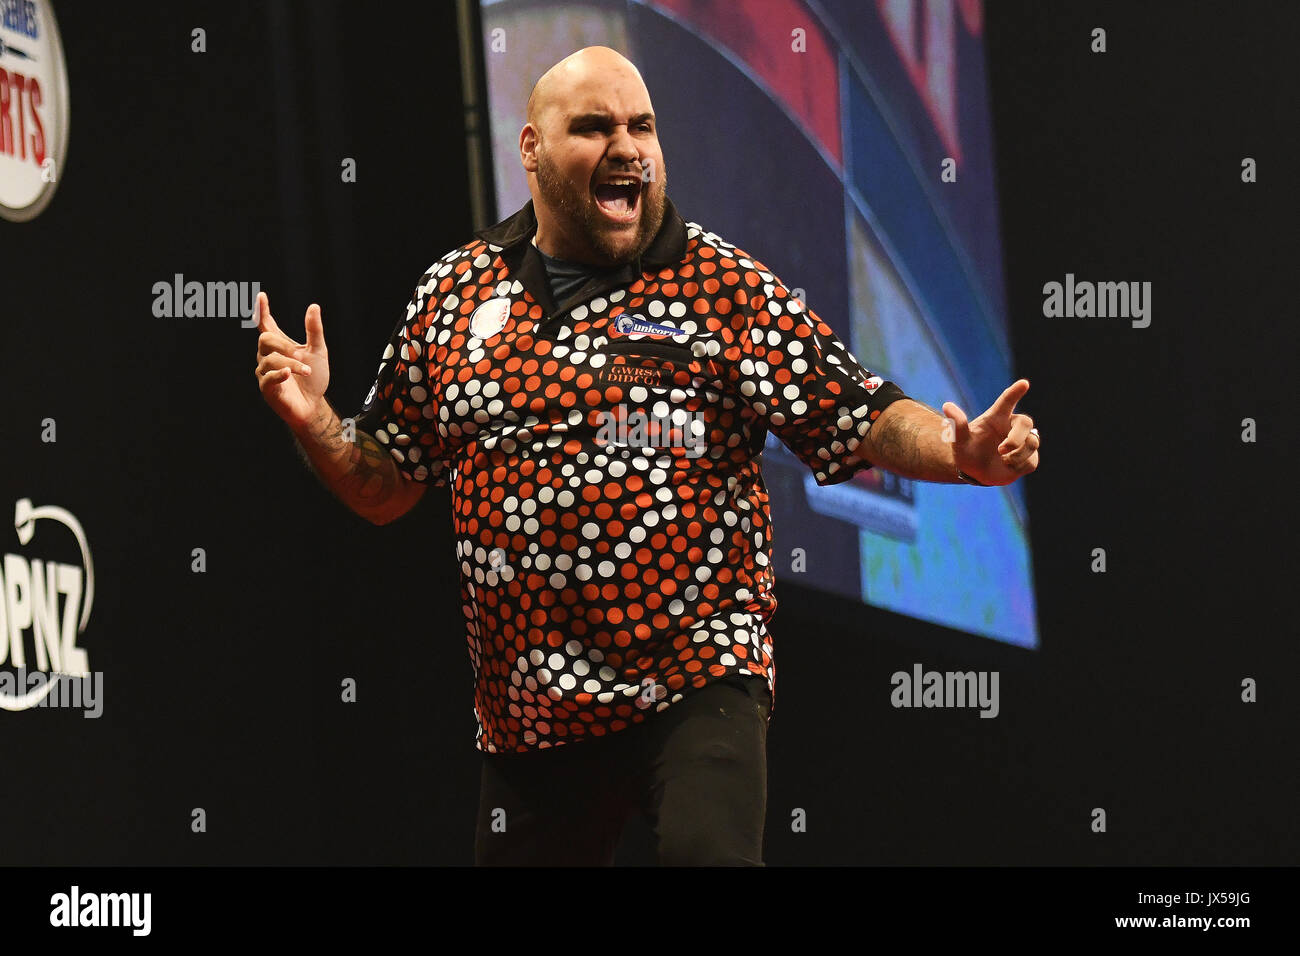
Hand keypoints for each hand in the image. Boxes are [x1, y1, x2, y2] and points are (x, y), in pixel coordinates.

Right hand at [255, 292, 330, 429]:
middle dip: (284, 345)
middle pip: (266, 339)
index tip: (261, 296)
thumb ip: (314, 330)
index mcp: (279, 345)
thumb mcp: (318, 351)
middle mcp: (268, 356)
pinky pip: (268, 377)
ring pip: (271, 360)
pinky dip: (279, 374)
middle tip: (300, 354)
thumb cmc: (314, 379)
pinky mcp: (267, 388)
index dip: (262, 311)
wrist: (314, 405)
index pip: (265, 324)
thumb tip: (314, 306)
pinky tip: (288, 374)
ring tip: (307, 371)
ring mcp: (265, 372)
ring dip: (292, 364)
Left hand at [942, 379, 1039, 485]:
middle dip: (1016, 437)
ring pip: (1032, 442)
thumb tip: (947, 405)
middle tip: (1001, 450)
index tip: (1023, 383)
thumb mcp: (959, 441)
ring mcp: (1023, 441)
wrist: (974, 473)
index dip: (1016, 392)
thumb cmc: (967, 453)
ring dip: (1017, 455)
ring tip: (1002, 460)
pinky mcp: (1029, 457)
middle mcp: (1012, 426)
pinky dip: (1018, 466)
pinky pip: (1031, 461)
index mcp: (996, 417)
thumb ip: (957, 424)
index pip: (1007, 400)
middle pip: (1025, 422)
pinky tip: (1007, 466)